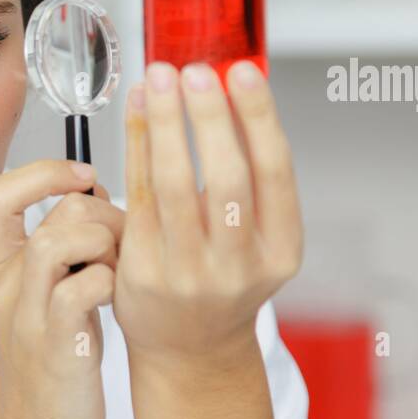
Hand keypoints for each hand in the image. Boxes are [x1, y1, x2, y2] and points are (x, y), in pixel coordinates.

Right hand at [0, 160, 124, 418]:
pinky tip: (116, 304)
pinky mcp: (56, 345)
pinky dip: (111, 283)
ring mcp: (28, 314)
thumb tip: (95, 199)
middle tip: (123, 249)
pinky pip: (83, 287)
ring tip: (117, 276)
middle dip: (106, 217)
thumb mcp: (46, 301)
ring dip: (107, 247)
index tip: (83, 177)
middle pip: (55, 211)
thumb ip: (63, 253)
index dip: (44, 171)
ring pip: (61, 239)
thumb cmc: (51, 370)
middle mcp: (7, 285)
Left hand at [114, 60, 302, 361]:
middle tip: (195, 70)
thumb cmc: (222, 276)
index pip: (274, 172)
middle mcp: (239, 265)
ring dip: (165, 125)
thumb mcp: (257, 236)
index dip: (259, 117)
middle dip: (209, 117)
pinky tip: (137, 112)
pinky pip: (138, 199)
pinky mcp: (144, 274)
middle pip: (227, 178)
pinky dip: (136, 148)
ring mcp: (189, 274)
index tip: (242, 71)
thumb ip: (249, 175)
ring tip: (159, 80)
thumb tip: (231, 87)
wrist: (190, 348)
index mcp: (281, 249)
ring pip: (175, 187)